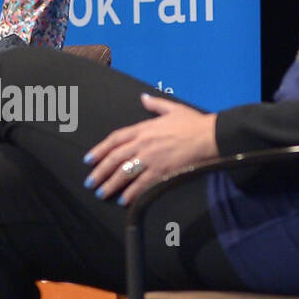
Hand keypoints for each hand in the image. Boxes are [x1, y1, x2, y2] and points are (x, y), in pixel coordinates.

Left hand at [84, 94, 218, 205]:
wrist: (210, 136)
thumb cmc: (193, 122)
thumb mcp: (172, 108)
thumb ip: (155, 104)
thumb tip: (144, 98)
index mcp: (143, 128)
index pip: (115, 139)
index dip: (99, 149)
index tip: (89, 159)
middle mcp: (143, 143)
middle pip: (114, 159)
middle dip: (100, 172)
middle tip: (90, 182)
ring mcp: (151, 158)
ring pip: (124, 173)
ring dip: (111, 185)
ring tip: (102, 193)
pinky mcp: (161, 172)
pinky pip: (141, 184)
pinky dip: (131, 193)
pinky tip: (124, 201)